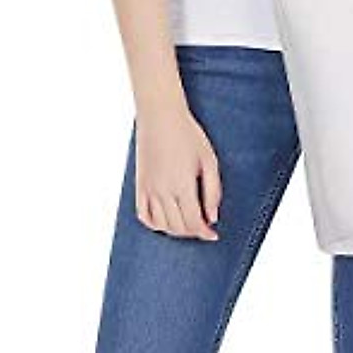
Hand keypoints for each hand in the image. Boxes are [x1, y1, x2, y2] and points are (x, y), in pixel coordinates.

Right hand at [134, 102, 221, 240]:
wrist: (161, 117)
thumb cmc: (188, 135)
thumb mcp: (209, 161)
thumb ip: (213, 191)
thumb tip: (213, 217)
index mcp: (182, 186)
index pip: (193, 222)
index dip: (205, 233)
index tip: (213, 235)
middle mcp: (162, 191)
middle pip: (178, 227)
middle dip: (193, 232)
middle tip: (204, 228)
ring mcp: (148, 189)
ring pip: (161, 224)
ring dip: (176, 230)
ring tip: (188, 224)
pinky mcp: (139, 185)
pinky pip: (144, 215)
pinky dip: (155, 224)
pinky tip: (166, 221)